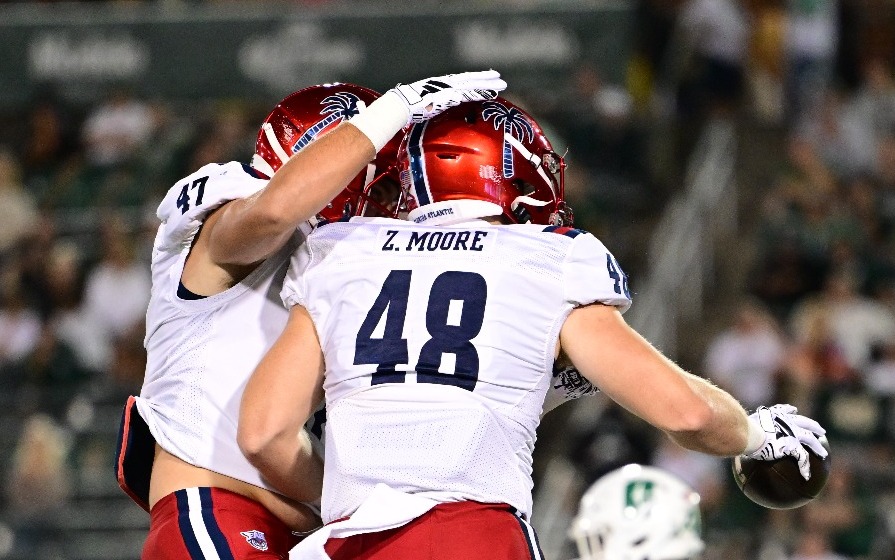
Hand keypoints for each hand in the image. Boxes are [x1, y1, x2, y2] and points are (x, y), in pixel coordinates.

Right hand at [390, 70, 506, 123]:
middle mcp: (446, 84)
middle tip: (501, 79)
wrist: (400, 106)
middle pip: (470, 80)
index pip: (462, 82)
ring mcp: (446, 89)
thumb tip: (439, 112)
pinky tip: (489, 92)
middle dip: (485, 79)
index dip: (476, 80)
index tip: (488, 79)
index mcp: (442, 86)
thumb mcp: (425, 106)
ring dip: (486, 84)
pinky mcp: (446, 96)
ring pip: (470, 84)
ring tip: (500, 83)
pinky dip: (477, 93)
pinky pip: (465, 94)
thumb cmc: (409, 108)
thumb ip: (435, 107)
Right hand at [746, 404, 827, 479]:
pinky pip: (802, 458)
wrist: (748, 433)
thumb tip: (729, 436)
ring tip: (823, 453)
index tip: (795, 411)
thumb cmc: (741, 429)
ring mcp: (790, 432)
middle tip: (820, 430)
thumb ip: (741, 430)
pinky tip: (807, 475)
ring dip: (817, 447)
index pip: (785, 411)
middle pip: (803, 422)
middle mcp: (785, 421)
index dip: (791, 412)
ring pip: (809, 439)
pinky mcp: (792, 445)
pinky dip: (805, 467)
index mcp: (773, 415)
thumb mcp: (741, 426)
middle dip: (813, 425)